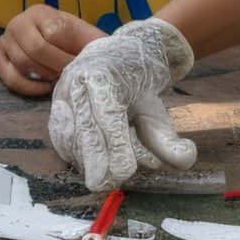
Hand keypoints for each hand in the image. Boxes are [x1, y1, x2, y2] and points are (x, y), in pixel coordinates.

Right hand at [0, 5, 105, 96]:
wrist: (38, 37)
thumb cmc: (66, 38)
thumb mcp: (80, 34)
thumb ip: (92, 41)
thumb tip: (108, 54)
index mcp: (41, 12)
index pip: (54, 32)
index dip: (69, 52)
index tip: (81, 64)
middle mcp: (19, 22)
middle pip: (36, 48)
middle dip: (57, 66)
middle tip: (69, 76)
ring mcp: (5, 40)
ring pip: (23, 63)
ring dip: (44, 75)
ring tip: (59, 79)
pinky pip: (9, 77)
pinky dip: (28, 87)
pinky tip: (44, 88)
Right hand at [48, 18, 196, 190]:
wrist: (116, 56)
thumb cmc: (138, 88)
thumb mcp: (157, 111)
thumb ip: (168, 140)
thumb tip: (185, 160)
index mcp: (106, 73)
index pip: (109, 114)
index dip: (115, 145)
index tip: (125, 172)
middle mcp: (78, 80)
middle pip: (85, 127)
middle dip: (96, 160)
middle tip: (109, 183)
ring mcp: (62, 93)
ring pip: (71, 136)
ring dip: (89, 159)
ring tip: (111, 168)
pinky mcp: (54, 108)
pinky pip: (61, 139)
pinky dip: (76, 156)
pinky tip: (92, 164)